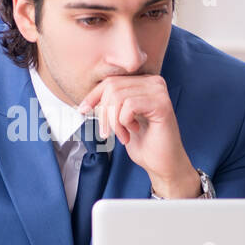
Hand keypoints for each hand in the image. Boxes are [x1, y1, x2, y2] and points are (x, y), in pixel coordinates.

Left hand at [77, 75, 199, 198]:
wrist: (162, 164)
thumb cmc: (144, 143)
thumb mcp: (120, 119)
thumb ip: (110, 104)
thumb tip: (86, 100)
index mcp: (145, 82)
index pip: (111, 80)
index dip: (93, 96)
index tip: (82, 110)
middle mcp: (154, 82)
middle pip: (112, 86)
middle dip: (104, 113)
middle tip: (108, 133)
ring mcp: (159, 92)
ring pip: (118, 96)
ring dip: (114, 121)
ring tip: (123, 135)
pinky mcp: (162, 104)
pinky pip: (129, 106)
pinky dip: (124, 122)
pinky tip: (134, 131)